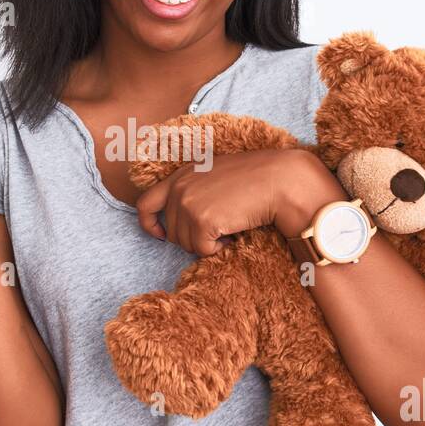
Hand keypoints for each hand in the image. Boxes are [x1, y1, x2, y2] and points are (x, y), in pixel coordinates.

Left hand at [135, 148, 341, 254]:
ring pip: (186, 244)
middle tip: (220, 228)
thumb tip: (182, 221)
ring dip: (208, 243)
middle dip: (193, 237)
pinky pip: (202, 250)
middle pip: (171, 233)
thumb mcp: (215, 175)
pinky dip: (218, 248)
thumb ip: (194, 190)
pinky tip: (233, 233)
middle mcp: (179, 188)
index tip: (160, 236)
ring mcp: (187, 203)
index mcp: (181, 175)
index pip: (146, 203)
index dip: (149, 224)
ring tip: (229, 225)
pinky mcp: (201, 220)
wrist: (279, 179)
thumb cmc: (255, 179)